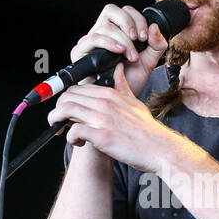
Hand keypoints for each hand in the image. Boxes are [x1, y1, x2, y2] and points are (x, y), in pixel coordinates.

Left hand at [47, 64, 180, 171]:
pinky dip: (71, 138)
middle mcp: (105, 103)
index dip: (67, 100)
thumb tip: (118, 68)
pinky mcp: (102, 136)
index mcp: (110, 94)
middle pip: (66, 97)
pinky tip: (80, 143)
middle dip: (58, 110)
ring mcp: (103, 119)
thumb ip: (122, 85)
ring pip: (65, 110)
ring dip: (58, 122)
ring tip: (64, 132)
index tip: (69, 112)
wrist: (160, 149)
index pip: (76, 88)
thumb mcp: (135, 102)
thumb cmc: (147, 130)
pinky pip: (74, 131)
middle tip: (62, 122)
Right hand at [69, 3, 169, 96]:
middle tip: (139, 39)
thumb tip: (155, 26)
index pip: (124, 11)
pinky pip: (92, 39)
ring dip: (122, 39)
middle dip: (128, 23)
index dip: (137, 19)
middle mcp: (101, 32)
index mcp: (116, 30)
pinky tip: (119, 52)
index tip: (145, 36)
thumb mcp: (149, 61)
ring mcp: (90, 41)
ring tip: (131, 56)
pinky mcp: (80, 52)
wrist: (119, 99)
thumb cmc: (130, 80)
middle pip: (110, 10)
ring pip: (105, 26)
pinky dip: (109, 43)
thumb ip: (156, 44)